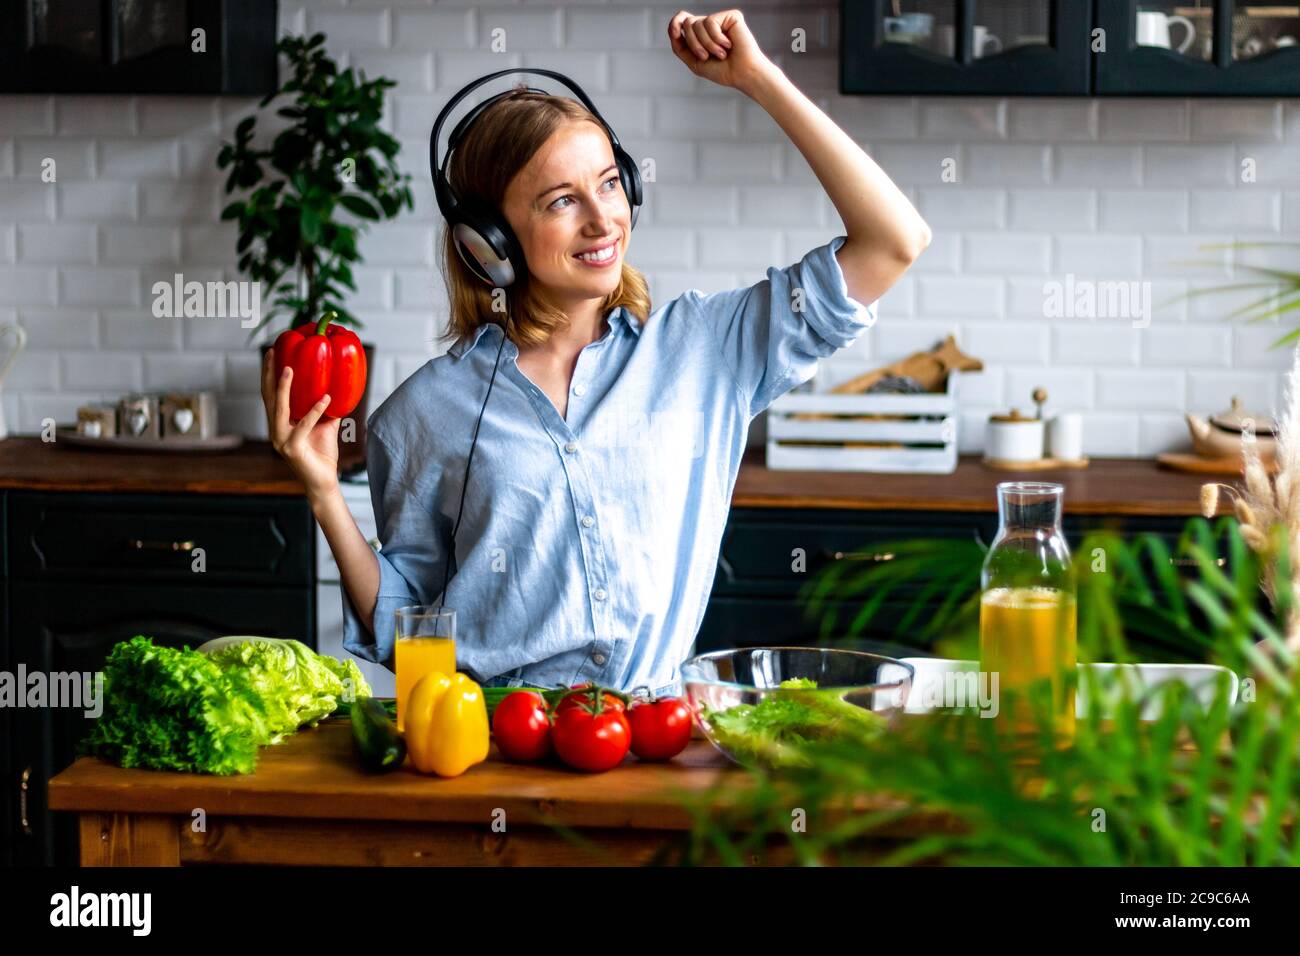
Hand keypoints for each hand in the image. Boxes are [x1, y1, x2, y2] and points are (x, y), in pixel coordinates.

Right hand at [261, 348, 340, 498]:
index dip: (270, 375)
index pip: (270, 395)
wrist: (324, 482)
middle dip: (269, 374)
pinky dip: (315, 411)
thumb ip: (325, 409)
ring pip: (279, 409)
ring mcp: (281, 440)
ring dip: (284, 388)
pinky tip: (325, 399)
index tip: (273, 353)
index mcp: (279, 424)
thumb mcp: (325, 425)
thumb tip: (336, 388)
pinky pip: (303, 426)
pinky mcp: (292, 449)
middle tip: (273, 353)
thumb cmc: (322, 454)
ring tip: (290, 369)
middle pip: (268, 398)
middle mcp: (275, 430)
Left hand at [667, 9, 774, 91]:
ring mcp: (721, 19)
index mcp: (701, 35)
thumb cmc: (721, 70)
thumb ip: (680, 46)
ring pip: (697, 23)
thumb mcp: (694, 61)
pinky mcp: (731, 16)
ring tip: (720, 53)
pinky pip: (710, 22)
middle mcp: (710, 25)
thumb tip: (674, 29)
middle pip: (688, 23)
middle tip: (706, 57)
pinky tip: (728, 44)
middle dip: (693, 43)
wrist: (741, 74)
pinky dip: (716, 38)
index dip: (675, 23)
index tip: (675, 33)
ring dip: (706, 44)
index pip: (683, 20)